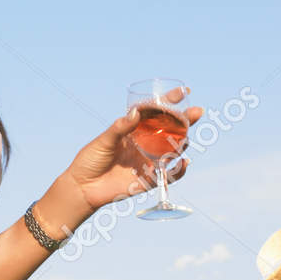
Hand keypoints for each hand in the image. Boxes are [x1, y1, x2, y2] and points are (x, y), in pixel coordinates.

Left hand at [61, 93, 205, 213]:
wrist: (83, 187)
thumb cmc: (90, 160)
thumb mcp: (104, 140)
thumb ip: (120, 128)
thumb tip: (136, 112)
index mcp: (135, 130)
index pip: (156, 113)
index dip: (170, 102)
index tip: (183, 92)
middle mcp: (145, 144)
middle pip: (170, 131)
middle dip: (185, 121)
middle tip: (197, 112)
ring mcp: (148, 162)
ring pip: (173, 151)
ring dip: (183, 143)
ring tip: (186, 137)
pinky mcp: (148, 180)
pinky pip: (169, 176)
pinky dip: (179, 171)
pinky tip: (184, 163)